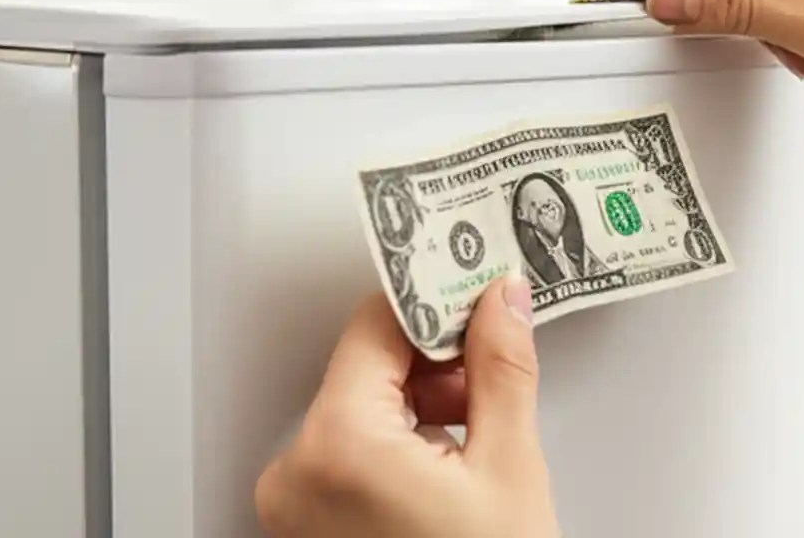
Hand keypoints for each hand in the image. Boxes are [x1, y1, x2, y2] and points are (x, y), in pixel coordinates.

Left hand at [254, 276, 560, 537]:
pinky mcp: (306, 522)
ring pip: (359, 406)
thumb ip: (501, 368)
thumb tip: (499, 302)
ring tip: (473, 434)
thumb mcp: (508, 470)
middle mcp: (296, 473)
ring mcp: (294, 503)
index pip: (375, 326)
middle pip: (366, 367)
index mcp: (337, 447)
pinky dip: (396, 439)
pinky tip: (445, 461)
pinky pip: (348, 448)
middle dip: (433, 362)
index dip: (433, 302)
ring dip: (418, 401)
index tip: (471, 289)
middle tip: (489, 373)